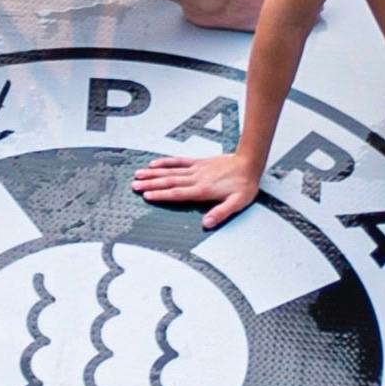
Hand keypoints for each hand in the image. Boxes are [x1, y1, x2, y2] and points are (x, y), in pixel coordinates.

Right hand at [134, 146, 259, 228]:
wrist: (249, 162)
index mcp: (203, 190)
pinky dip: (165, 162)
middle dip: (150, 184)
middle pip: (168, 182)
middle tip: (135, 186)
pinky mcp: (198, 162)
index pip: (177, 193)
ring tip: (138, 175)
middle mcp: (196, 178)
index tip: (147, 196)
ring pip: (170, 171)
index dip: (161, 195)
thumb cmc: (244, 184)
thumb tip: (206, 224)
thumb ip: (220, 213)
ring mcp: (196, 169)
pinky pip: (178, 161)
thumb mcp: (236, 203)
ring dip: (153, 173)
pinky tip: (154, 163)